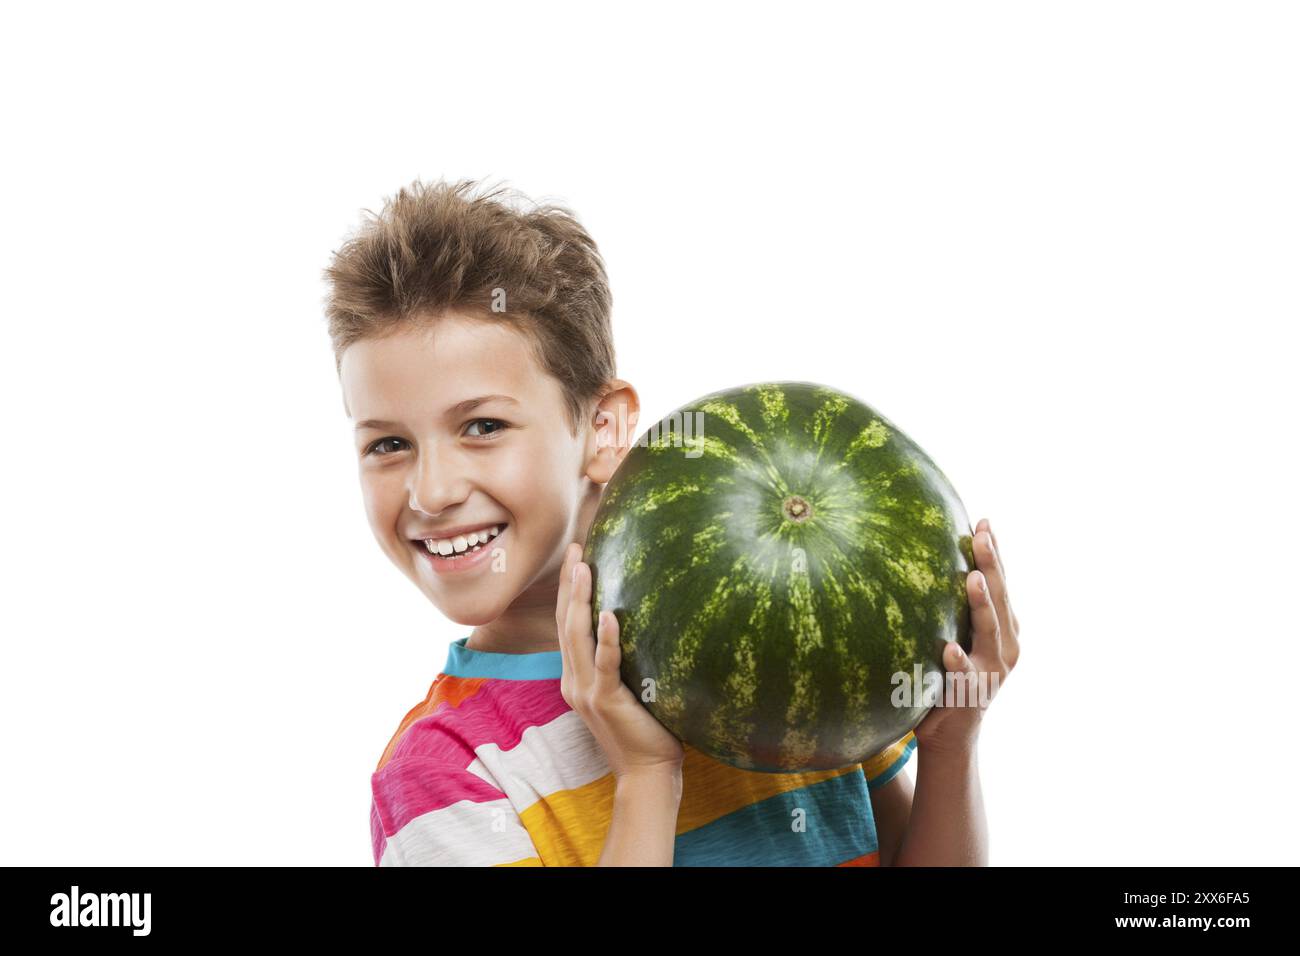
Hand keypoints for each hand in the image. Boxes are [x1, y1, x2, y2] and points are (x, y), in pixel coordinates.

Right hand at [557, 542, 684, 778]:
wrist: (646, 773)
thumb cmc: (646, 729)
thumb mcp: (629, 690)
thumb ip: (624, 661)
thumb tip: (643, 622)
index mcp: (575, 677)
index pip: (567, 625)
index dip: (569, 591)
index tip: (575, 558)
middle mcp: (573, 681)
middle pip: (565, 623)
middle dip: (568, 584)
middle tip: (575, 549)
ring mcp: (585, 692)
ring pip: (576, 637)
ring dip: (579, 600)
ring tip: (583, 568)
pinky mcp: (604, 702)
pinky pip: (604, 664)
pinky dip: (605, 638)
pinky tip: (608, 614)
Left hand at [914, 518, 1020, 754]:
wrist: (949, 735)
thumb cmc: (946, 676)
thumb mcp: (953, 635)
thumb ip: (947, 607)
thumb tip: (916, 559)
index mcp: (1003, 630)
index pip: (1001, 583)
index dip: (994, 552)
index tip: (983, 520)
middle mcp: (1005, 647)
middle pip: (1000, 599)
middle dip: (992, 565)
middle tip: (980, 533)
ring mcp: (992, 672)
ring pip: (990, 632)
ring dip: (984, 605)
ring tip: (974, 579)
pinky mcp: (973, 695)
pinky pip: (965, 676)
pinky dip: (959, 662)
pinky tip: (948, 648)